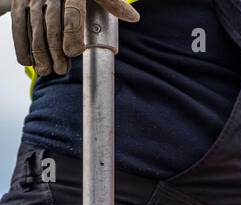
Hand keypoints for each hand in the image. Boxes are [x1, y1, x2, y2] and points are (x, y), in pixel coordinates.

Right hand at [12, 0, 139, 76]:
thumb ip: (111, 3)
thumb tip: (133, 17)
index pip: (72, 11)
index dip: (72, 33)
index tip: (74, 52)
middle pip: (50, 24)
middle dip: (54, 49)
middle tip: (61, 70)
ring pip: (33, 27)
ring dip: (38, 52)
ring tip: (46, 72)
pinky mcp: (19, 3)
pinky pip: (17, 25)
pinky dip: (21, 45)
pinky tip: (27, 62)